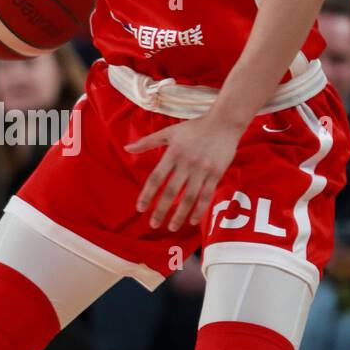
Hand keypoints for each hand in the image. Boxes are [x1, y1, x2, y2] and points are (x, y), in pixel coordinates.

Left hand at [124, 111, 242, 230]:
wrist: (224, 122)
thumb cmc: (194, 128)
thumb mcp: (169, 132)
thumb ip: (147, 142)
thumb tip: (126, 148)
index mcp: (173, 153)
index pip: (156, 178)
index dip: (147, 194)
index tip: (140, 208)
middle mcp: (186, 163)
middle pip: (171, 191)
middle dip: (161, 210)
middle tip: (153, 225)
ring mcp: (202, 170)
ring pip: (189, 197)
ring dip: (179, 215)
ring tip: (172, 227)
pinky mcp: (216, 174)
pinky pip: (206, 196)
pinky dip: (198, 210)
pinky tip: (191, 221)